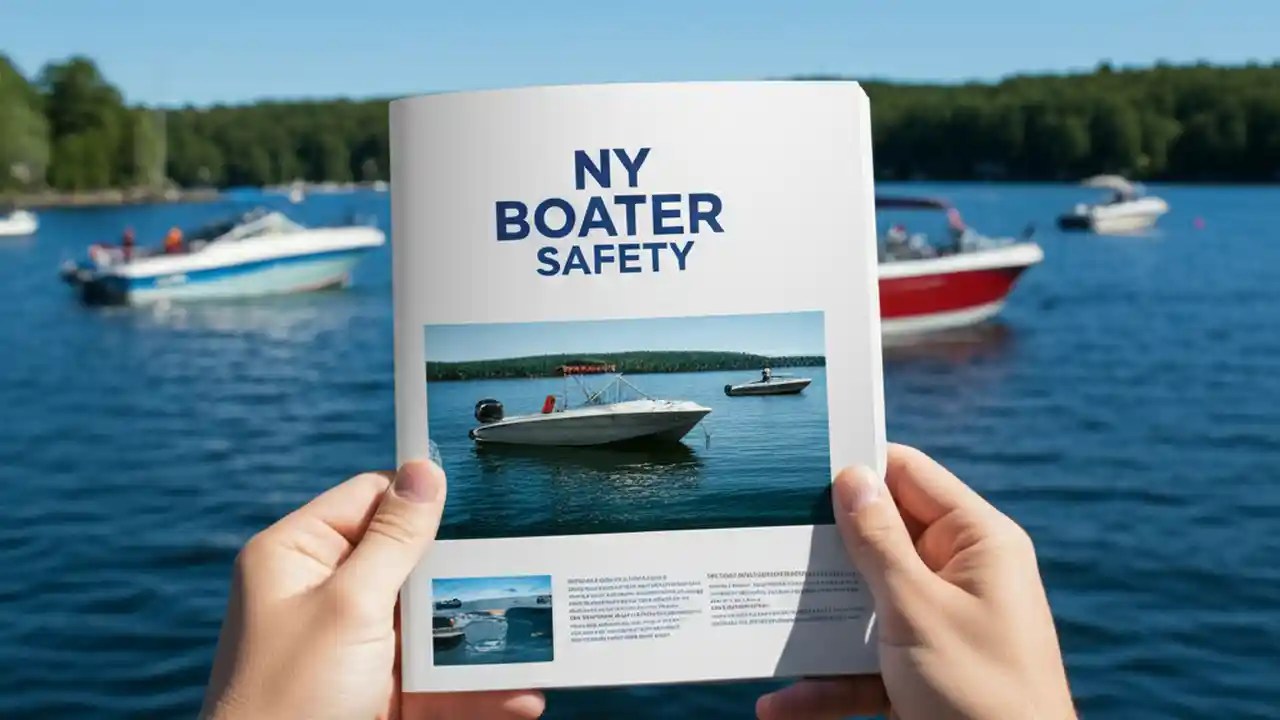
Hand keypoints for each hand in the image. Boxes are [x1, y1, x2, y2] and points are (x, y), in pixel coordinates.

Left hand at [200, 461, 544, 719]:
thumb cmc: (287, 701)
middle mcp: (323, 598)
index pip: (368, 500)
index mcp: (296, 558)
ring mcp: (351, 651)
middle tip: (524, 567)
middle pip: (411, 566)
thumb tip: (423, 472)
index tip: (481, 498)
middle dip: (465, 577)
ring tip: (536, 641)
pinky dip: (474, 690)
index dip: (420, 500)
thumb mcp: (348, 607)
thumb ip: (393, 540)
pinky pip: (435, 683)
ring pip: (430, 629)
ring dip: (479, 643)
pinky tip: (518, 695)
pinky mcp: (375, 698)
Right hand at [757, 444, 1074, 719]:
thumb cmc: (980, 695)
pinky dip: (829, 681)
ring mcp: (940, 625)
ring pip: (866, 605)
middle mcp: (962, 575)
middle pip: (880, 541)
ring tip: (761, 613)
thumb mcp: (917, 611)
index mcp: (977, 543)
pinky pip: (867, 662)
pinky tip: (781, 704)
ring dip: (818, 622)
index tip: (797, 464)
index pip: (911, 477)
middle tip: (763, 536)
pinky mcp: (923, 671)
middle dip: (824, 549)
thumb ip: (879, 543)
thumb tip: (851, 476)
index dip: (858, 465)